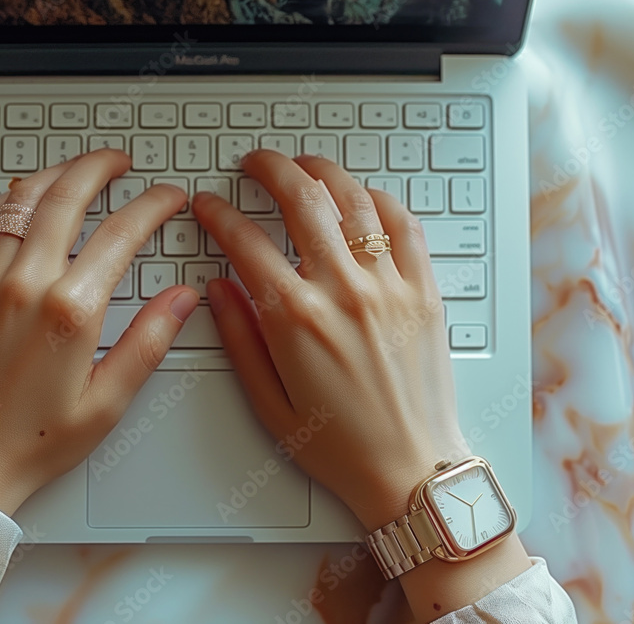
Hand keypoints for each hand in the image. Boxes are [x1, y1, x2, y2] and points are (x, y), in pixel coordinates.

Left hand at [0, 150, 198, 515]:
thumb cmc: (35, 441)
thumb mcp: (109, 401)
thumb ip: (149, 340)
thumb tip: (182, 297)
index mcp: (70, 312)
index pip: (122, 233)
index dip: (153, 205)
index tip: (168, 197)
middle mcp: (24, 286)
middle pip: (68, 196)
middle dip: (100, 167)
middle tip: (120, 162)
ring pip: (22, 200)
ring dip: (55, 175)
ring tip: (77, 170)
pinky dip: (7, 199)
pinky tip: (23, 197)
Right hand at [193, 151, 471, 530]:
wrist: (411, 470)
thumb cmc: (341, 446)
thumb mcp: (267, 402)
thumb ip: (238, 338)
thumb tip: (217, 289)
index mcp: (296, 319)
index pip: (244, 241)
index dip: (218, 213)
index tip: (209, 206)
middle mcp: (343, 291)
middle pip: (301, 198)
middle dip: (269, 168)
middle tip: (255, 163)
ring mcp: (389, 286)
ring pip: (353, 199)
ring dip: (322, 171)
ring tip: (304, 165)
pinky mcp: (424, 291)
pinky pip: (405, 224)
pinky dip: (380, 200)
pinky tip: (362, 197)